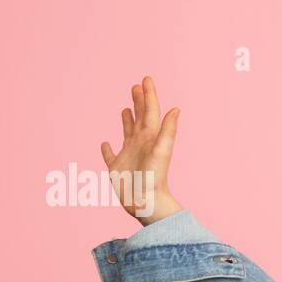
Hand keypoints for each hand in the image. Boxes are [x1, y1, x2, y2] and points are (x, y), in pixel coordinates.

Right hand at [100, 75, 183, 224]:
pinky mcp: (117, 168)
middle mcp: (140, 144)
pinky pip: (110, 155)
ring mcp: (128, 155)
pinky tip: (105, 143)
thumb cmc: (155, 179)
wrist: (147, 203)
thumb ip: (168, 130)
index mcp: (150, 137)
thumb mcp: (162, 151)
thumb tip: (176, 109)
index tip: (146, 78)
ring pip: (127, 132)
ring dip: (126, 119)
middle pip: (139, 118)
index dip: (149, 95)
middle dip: (138, 102)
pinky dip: (107, 149)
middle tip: (137, 85)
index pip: (150, 111)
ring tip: (126, 108)